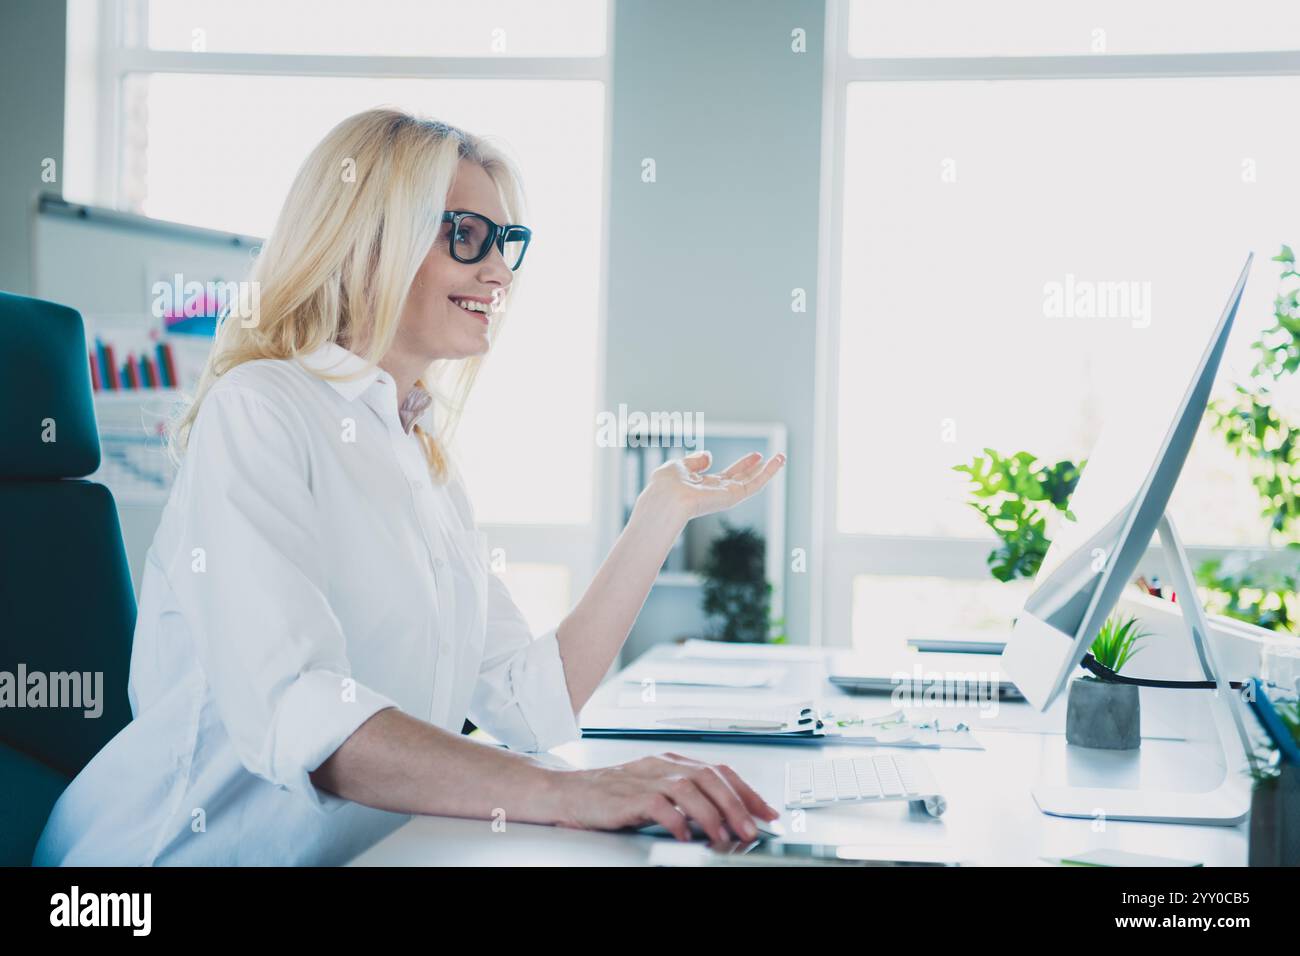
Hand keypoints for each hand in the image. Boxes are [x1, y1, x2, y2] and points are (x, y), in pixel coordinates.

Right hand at [545, 752, 779, 844]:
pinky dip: (675, 820)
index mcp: (670, 761)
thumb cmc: (609, 796)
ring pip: (688, 788)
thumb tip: (724, 818)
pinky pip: (657, 805)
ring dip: (712, 813)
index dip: (747, 790)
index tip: (767, 811)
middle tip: (752, 828)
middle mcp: (660, 765)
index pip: (719, 770)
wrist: (566, 793)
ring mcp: (643, 778)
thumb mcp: (653, 791)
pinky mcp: (625, 796)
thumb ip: (684, 798)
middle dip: (736, 804)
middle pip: (709, 777)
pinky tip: (684, 834)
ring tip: (725, 835)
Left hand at [642, 449, 785, 523]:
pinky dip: (769, 472)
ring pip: (753, 482)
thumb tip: (709, 455)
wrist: (666, 499)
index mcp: (703, 486)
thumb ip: (694, 461)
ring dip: (769, 470)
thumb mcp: (679, 466)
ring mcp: (725, 495)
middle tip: (769, 457)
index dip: (741, 465)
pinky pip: (755, 484)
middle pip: (742, 479)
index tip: (754, 456)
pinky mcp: (733, 496)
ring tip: (782, 457)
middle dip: (755, 468)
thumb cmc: (665, 485)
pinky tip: (778, 461)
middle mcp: (716, 493)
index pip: (727, 476)